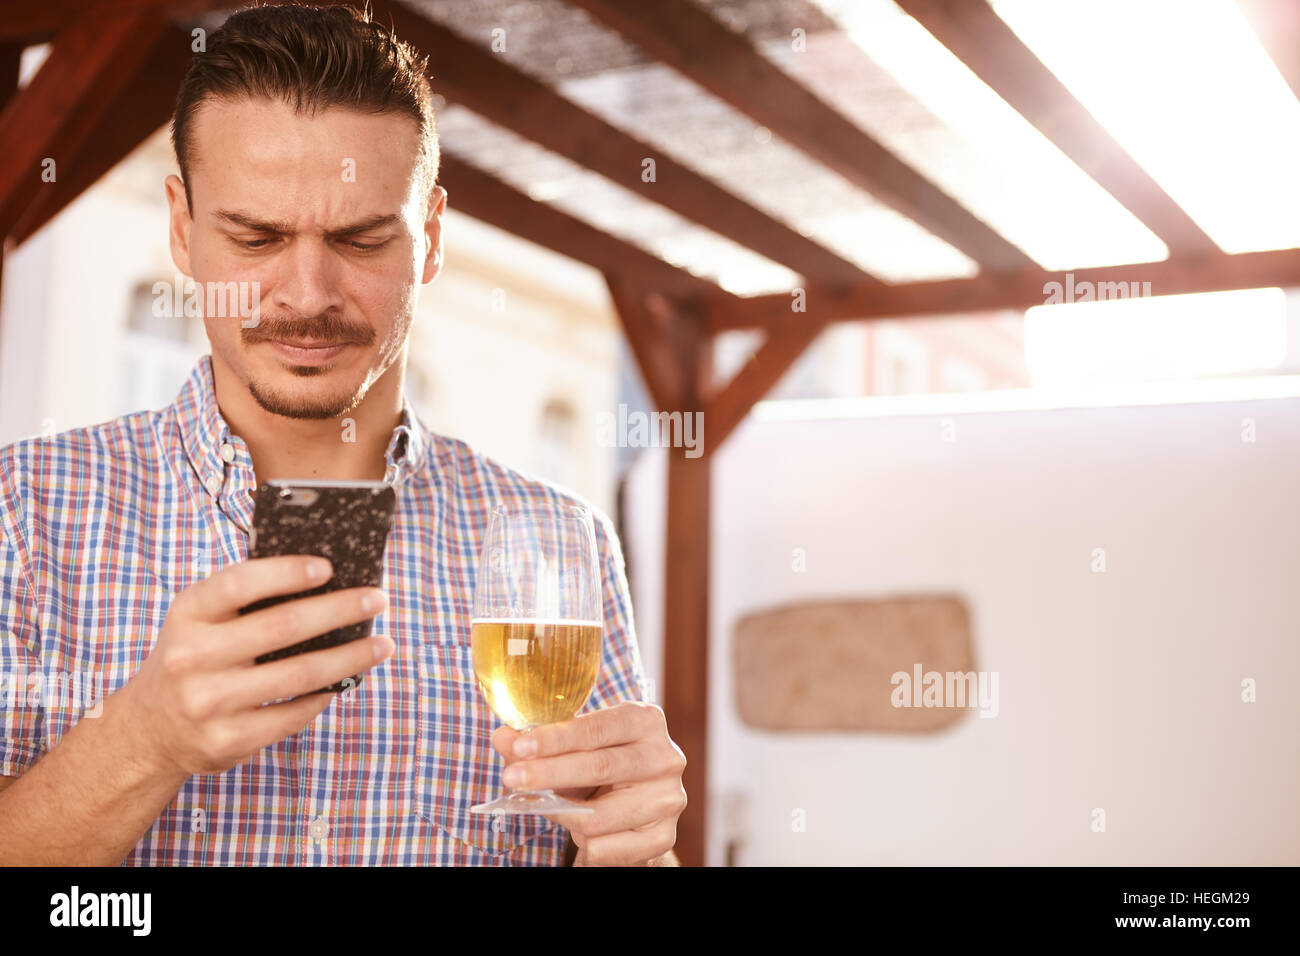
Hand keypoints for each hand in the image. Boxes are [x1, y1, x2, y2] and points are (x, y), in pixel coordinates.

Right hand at [120, 555, 393, 777]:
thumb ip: (245, 598)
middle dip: (340, 610)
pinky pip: (292, 715)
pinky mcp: (227, 740)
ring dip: (350, 658)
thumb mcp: (200, 619)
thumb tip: (327, 578)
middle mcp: (192, 657)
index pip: (240, 583)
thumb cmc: (194, 657)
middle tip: (378, 599)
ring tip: (382, 644)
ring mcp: (208, 703)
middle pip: (282, 627)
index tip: (330, 567)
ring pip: (298, 675)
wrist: (148, 729)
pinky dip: (324, 696)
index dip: (287, 572)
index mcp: (188, 614)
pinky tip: (345, 683)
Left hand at [491, 701, 686, 865]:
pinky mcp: (665, 836)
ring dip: (561, 815)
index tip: (520, 746)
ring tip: (545, 808)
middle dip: (549, 773)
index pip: (598, 728)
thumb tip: (503, 737)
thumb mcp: (573, 748)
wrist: (637, 805)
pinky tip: (578, 833)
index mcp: (646, 721)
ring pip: (600, 816)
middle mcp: (665, 757)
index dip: (556, 738)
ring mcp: (668, 799)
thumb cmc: (602, 768)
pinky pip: (608, 848)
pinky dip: (583, 844)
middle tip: (511, 777)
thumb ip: (538, 742)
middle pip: (600, 767)